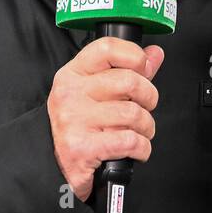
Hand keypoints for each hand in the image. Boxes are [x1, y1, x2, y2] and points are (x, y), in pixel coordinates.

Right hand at [48, 37, 164, 201]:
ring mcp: (73, 121)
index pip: (108, 48)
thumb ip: (129, 71)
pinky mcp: (81, 148)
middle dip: (149, 98)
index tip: (143, 70)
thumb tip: (155, 54)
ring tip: (137, 132)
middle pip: (129, 82)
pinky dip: (142, 148)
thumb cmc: (82, 125)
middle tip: (143, 108)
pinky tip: (134, 149)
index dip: (135, 57)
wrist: (56, 165)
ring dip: (146, 127)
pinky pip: (131, 141)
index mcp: (73, 74)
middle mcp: (70, 94)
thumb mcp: (98, 92)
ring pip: (134, 114)